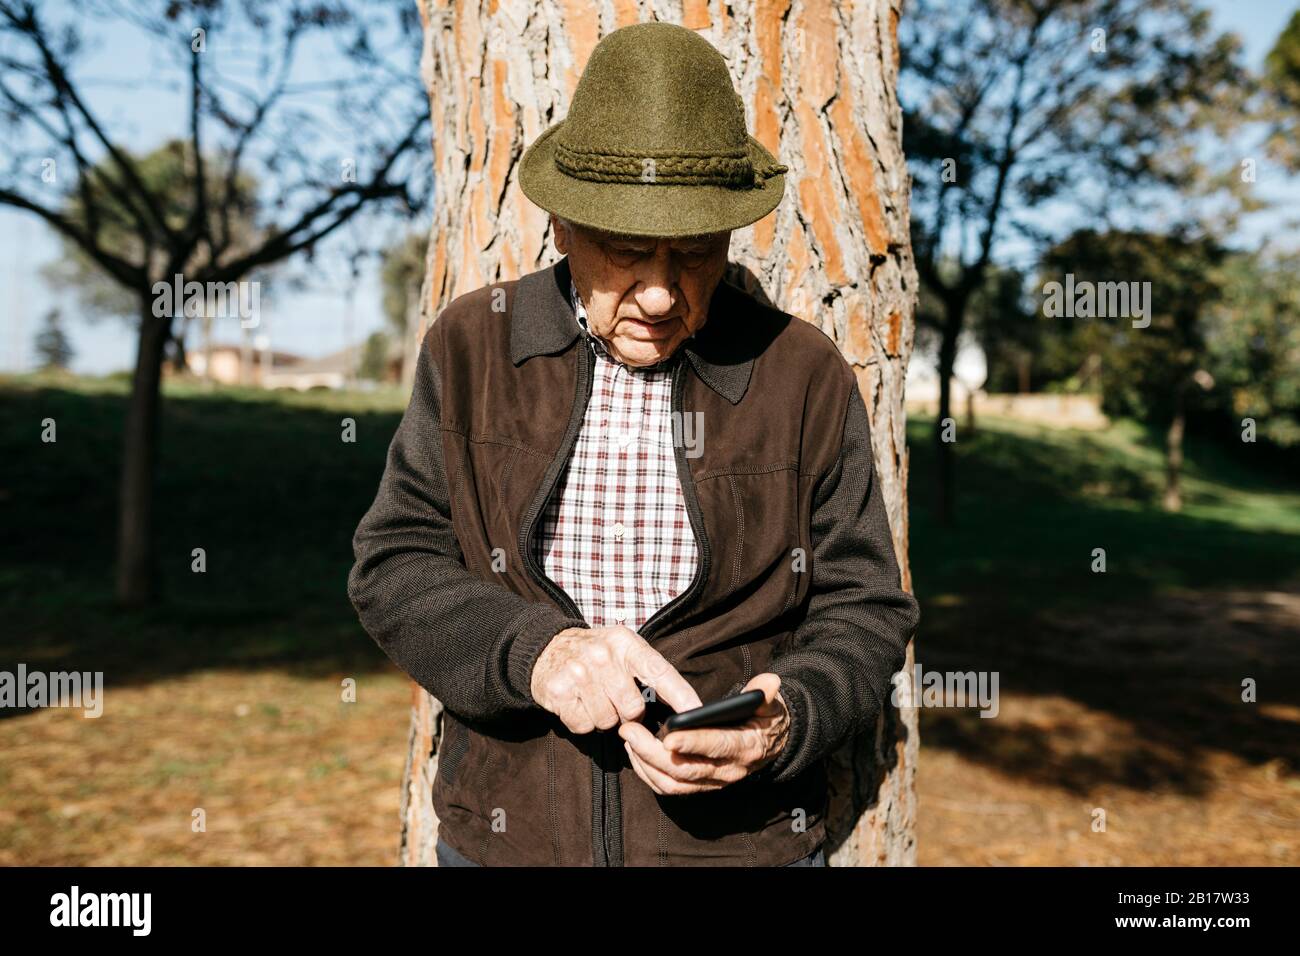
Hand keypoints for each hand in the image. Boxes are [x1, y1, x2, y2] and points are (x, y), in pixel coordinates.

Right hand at [530, 625, 703, 733]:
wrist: (545, 648)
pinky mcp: (559, 692)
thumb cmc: (595, 654)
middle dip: (627, 712)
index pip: (660, 672)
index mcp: (626, 643)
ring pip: (608, 721)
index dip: (681, 696)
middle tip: (614, 698)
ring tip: (594, 698)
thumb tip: (682, 707)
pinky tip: (577, 703)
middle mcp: (603, 655)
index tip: (697, 714)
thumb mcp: (623, 648)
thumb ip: (648, 671)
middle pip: (633, 708)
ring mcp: (579, 673)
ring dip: (603, 718)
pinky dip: (583, 722)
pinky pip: (584, 726)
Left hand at [618, 673, 788, 794]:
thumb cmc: (765, 720)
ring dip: (646, 764)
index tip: (669, 735)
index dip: (693, 742)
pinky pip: (669, 788)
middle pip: (686, 770)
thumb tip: (768, 683)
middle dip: (653, 753)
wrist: (771, 746)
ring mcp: (712, 782)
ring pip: (673, 783)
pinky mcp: (700, 786)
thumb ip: (767, 694)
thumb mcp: (771, 705)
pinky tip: (635, 753)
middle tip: (630, 730)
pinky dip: (649, 774)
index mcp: (746, 748)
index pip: (717, 746)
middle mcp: (728, 771)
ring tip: (628, 739)